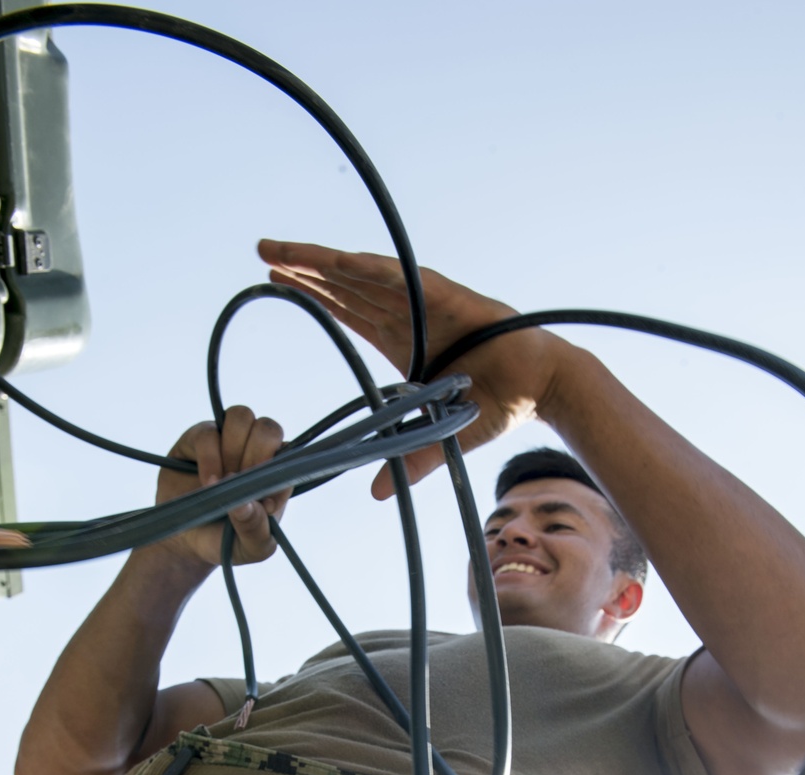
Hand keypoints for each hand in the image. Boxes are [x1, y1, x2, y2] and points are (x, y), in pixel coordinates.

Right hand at [154, 405, 290, 568]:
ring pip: (242, 417)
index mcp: (276, 474)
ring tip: (221, 483)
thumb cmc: (225, 541)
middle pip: (269, 427)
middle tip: (242, 484)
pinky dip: (209, 458)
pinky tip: (208, 483)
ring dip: (234, 451)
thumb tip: (245, 503)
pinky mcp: (199, 438)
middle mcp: (255, 451)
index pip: (290, 455)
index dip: (278, 474)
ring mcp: (227, 441)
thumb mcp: (250, 548)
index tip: (265, 503)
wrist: (184, 542)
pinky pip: (209, 432)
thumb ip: (256, 529)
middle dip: (257, 455)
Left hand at [258, 239, 563, 497]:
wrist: (542, 385)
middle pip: (343, 286)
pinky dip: (363, 269)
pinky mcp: (443, 294)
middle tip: (262, 254)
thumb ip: (411, 458)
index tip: (277, 282)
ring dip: (318, 262)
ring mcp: (423, 300)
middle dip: (303, 269)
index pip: (347, 311)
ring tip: (278, 251)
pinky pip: (395, 279)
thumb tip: (378, 493)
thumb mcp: (443, 435)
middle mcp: (408, 314)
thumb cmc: (501, 406)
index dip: (314, 294)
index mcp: (403, 341)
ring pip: (358, 276)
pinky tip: (332, 260)